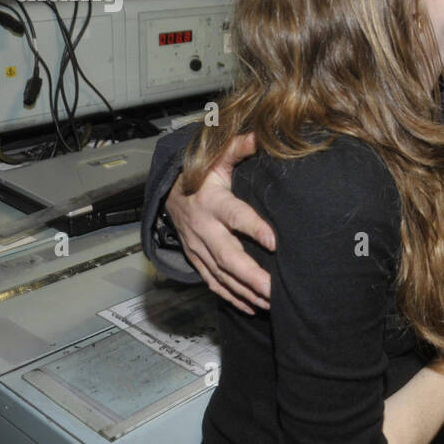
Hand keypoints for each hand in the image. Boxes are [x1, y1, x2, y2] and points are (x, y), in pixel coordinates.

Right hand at [166, 132, 272, 313]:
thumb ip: (238, 148)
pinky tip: (252, 307)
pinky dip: (231, 298)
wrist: (169, 195)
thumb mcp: (217, 159)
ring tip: (270, 303)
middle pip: (227, 256)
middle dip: (251, 275)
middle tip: (274, 290)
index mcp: (212, 202)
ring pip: (221, 275)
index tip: (275, 240)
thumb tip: (258, 136)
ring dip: (245, 291)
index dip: (253, 228)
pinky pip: (213, 284)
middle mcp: (204, 228)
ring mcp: (198, 248)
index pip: (235, 216)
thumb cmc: (201, 176)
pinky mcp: (197, 260)